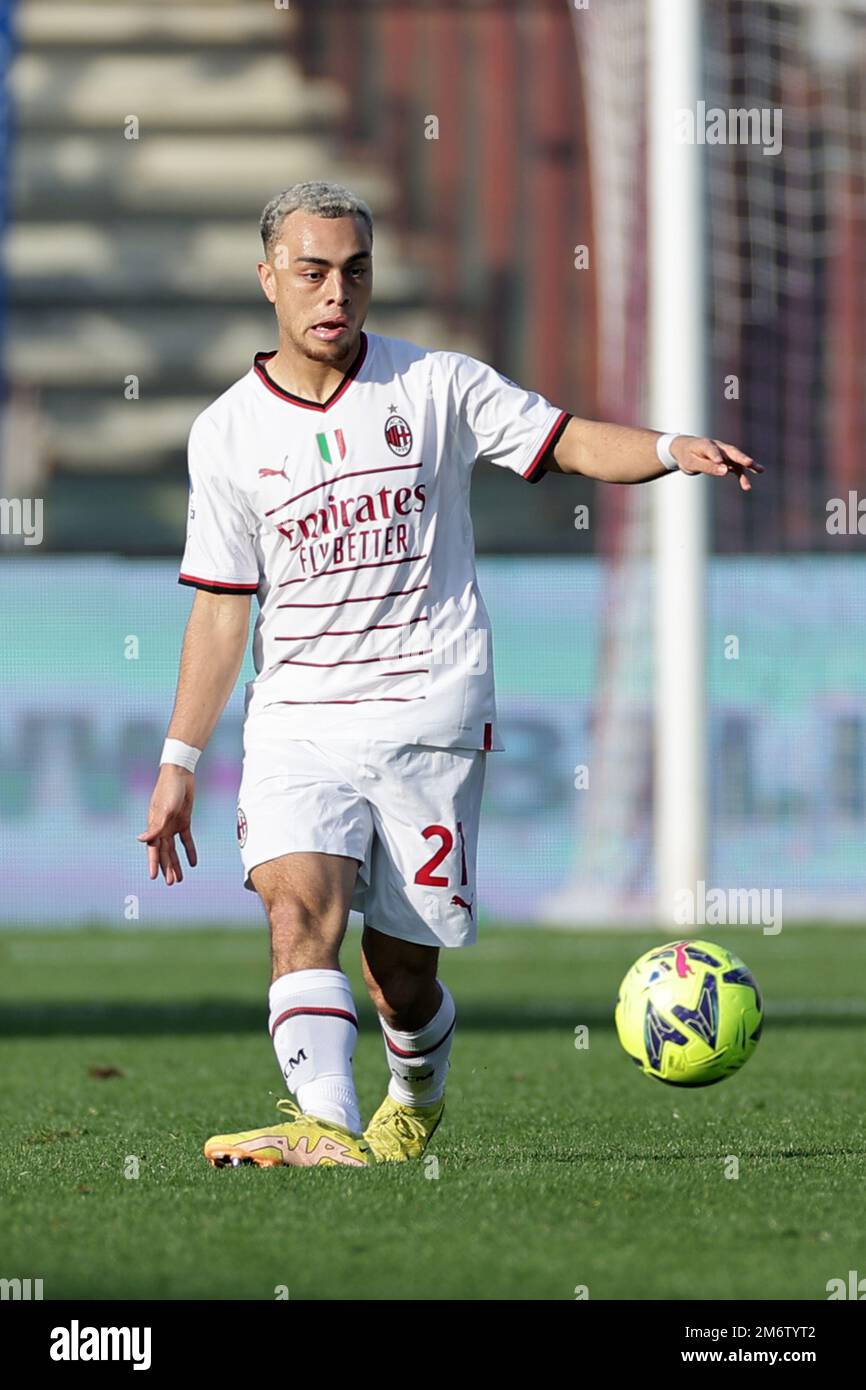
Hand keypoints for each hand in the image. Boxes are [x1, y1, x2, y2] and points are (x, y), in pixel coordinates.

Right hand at [137, 765, 197, 885]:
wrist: (180, 774)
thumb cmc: (169, 789)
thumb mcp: (163, 809)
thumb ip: (154, 826)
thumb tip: (140, 840)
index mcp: (154, 826)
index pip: (153, 849)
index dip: (153, 863)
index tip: (153, 877)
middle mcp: (162, 828)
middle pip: (164, 852)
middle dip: (167, 868)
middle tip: (172, 883)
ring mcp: (172, 825)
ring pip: (174, 849)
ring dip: (176, 863)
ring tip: (180, 878)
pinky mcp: (184, 821)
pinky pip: (186, 839)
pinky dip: (189, 850)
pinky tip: (193, 862)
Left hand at [671, 436, 763, 490]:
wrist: (686, 450)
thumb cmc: (687, 456)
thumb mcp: (692, 463)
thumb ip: (707, 466)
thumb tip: (725, 471)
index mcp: (705, 445)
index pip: (712, 450)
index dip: (716, 456)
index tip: (720, 462)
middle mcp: (718, 447)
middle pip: (731, 452)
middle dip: (740, 457)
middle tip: (749, 463)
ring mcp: (724, 453)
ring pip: (737, 459)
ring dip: (748, 465)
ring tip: (761, 470)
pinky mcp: (727, 460)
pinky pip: (736, 468)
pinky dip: (742, 475)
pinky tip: (746, 486)